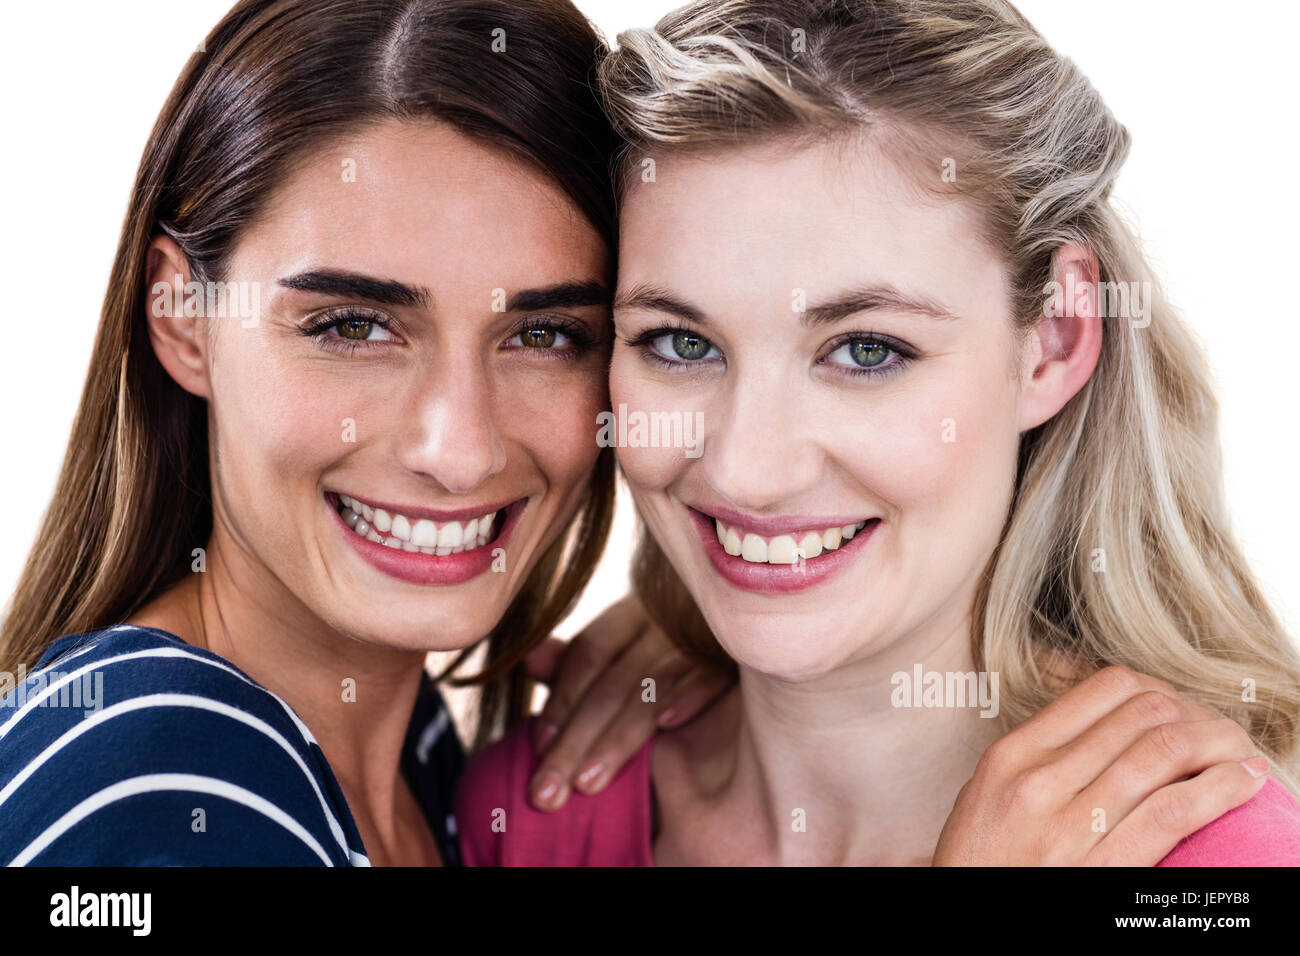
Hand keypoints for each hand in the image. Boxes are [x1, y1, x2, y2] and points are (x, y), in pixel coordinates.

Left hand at [523, 594, 731, 811]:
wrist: (748, 632)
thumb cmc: (671, 653)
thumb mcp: (623, 652)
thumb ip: (575, 665)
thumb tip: (529, 660)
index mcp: (630, 616)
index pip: (588, 654)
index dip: (561, 699)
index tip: (537, 747)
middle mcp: (662, 621)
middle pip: (611, 682)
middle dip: (575, 740)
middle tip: (548, 792)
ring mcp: (699, 638)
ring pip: (650, 688)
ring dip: (618, 737)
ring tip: (588, 782)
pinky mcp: (735, 656)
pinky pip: (710, 674)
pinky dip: (689, 696)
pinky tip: (667, 726)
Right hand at [933, 665, 1269, 864]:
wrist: (964, 919)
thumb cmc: (977, 864)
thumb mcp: (985, 794)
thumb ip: (1035, 755)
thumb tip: (1102, 723)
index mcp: (1013, 755)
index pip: (1105, 689)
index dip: (1157, 691)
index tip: (1176, 711)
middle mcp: (1039, 780)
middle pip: (1145, 714)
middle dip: (1196, 716)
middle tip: (1217, 732)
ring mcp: (1070, 824)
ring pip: (1165, 752)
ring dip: (1220, 745)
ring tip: (1242, 753)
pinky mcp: (1104, 868)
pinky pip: (1173, 812)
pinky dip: (1221, 791)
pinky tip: (1241, 783)